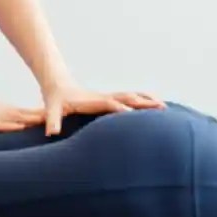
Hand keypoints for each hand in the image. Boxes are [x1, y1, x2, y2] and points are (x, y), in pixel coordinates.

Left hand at [41, 81, 166, 135]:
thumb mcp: (52, 109)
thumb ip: (52, 120)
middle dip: (145, 102)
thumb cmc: (55, 98)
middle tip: (162, 108)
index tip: (135, 115)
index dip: (122, 109)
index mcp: (93, 100)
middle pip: (128, 98)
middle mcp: (104, 97)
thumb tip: (51, 132)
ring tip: (165, 107)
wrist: (57, 84)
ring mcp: (109, 97)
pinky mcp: (110, 100)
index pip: (111, 104)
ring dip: (148, 99)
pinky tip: (153, 106)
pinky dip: (144, 100)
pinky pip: (131, 99)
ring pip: (133, 96)